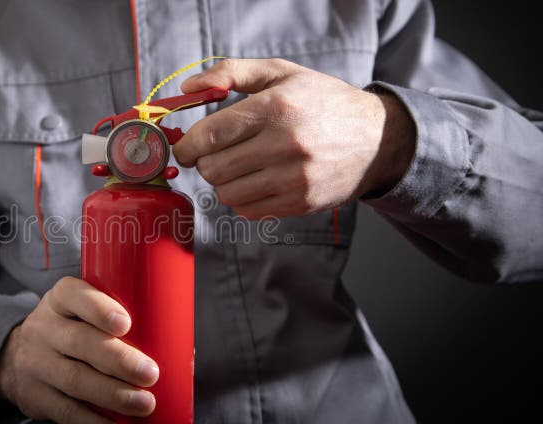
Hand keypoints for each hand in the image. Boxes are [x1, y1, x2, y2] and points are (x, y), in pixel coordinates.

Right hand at [0, 277, 158, 423]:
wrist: (16, 357)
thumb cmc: (71, 330)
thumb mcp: (80, 312)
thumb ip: (118, 321)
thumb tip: (178, 350)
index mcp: (60, 299)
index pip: (74, 296)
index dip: (99, 309)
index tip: (126, 324)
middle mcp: (43, 328)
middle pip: (81, 342)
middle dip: (119, 359)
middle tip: (150, 373)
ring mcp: (35, 363)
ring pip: (75, 379)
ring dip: (113, 394)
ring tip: (143, 404)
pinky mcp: (35, 396)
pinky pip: (66, 412)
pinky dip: (94, 423)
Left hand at [173, 58, 415, 218]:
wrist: (376, 139)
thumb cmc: (321, 102)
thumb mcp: (281, 74)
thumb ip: (231, 73)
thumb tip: (188, 89)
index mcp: (277, 107)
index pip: (211, 134)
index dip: (188, 144)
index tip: (186, 146)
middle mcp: (285, 144)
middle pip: (213, 168)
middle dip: (204, 162)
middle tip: (214, 154)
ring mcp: (294, 179)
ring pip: (226, 193)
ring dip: (222, 182)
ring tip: (238, 165)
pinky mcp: (299, 204)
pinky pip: (247, 211)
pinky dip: (242, 199)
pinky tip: (256, 181)